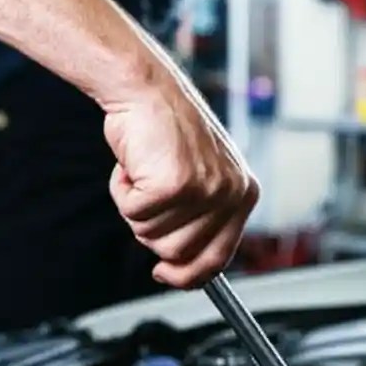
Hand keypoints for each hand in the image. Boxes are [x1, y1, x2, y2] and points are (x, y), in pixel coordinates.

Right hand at [104, 76, 258, 288]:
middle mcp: (229, 193)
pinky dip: (122, 191)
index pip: (217, 259)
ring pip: (150, 235)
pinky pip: (132, 212)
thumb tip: (179, 266)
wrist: (147, 90)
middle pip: (177, 253)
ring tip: (143, 171)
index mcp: (243, 193)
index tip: (163, 274)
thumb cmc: (165, 130)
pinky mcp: (173, 184)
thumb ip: (200, 218)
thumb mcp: (198, 176)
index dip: (186, 275)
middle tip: (148, 192)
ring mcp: (204, 190)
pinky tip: (133, 165)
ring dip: (135, 206)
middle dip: (150, 228)